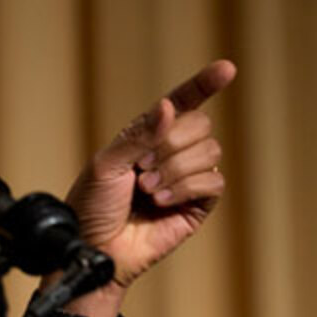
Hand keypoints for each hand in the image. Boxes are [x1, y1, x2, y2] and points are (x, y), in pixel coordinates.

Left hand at [51, 59, 236, 316]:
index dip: (203, 86)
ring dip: (175, 169)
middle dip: (170, 145)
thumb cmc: (91, 206)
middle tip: (141, 169)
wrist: (96, 248)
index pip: (182, 104)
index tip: (226, 69)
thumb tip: (170, 106)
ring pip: (210, 152)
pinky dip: (186, 188)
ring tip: (147, 189)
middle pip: (201, 125)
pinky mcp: (197, 205)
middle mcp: (169, 152)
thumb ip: (139, 136)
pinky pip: (214, 182)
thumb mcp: (105, 165)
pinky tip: (162, 201)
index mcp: (146, 136)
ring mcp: (185, 178)